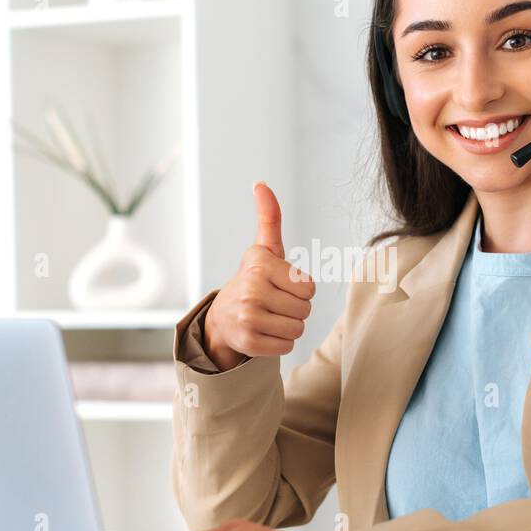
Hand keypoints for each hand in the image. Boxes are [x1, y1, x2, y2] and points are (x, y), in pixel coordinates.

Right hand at [202, 182, 315, 370]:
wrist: (221, 320)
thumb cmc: (252, 282)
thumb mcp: (262, 251)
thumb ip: (269, 218)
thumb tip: (261, 183)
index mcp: (259, 264)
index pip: (309, 287)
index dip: (300, 289)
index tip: (280, 285)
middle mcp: (250, 288)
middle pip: (305, 309)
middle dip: (295, 309)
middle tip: (273, 304)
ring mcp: (247, 316)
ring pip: (298, 329)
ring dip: (288, 327)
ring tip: (268, 318)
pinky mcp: (247, 341)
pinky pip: (286, 346)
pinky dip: (279, 344)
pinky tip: (263, 333)